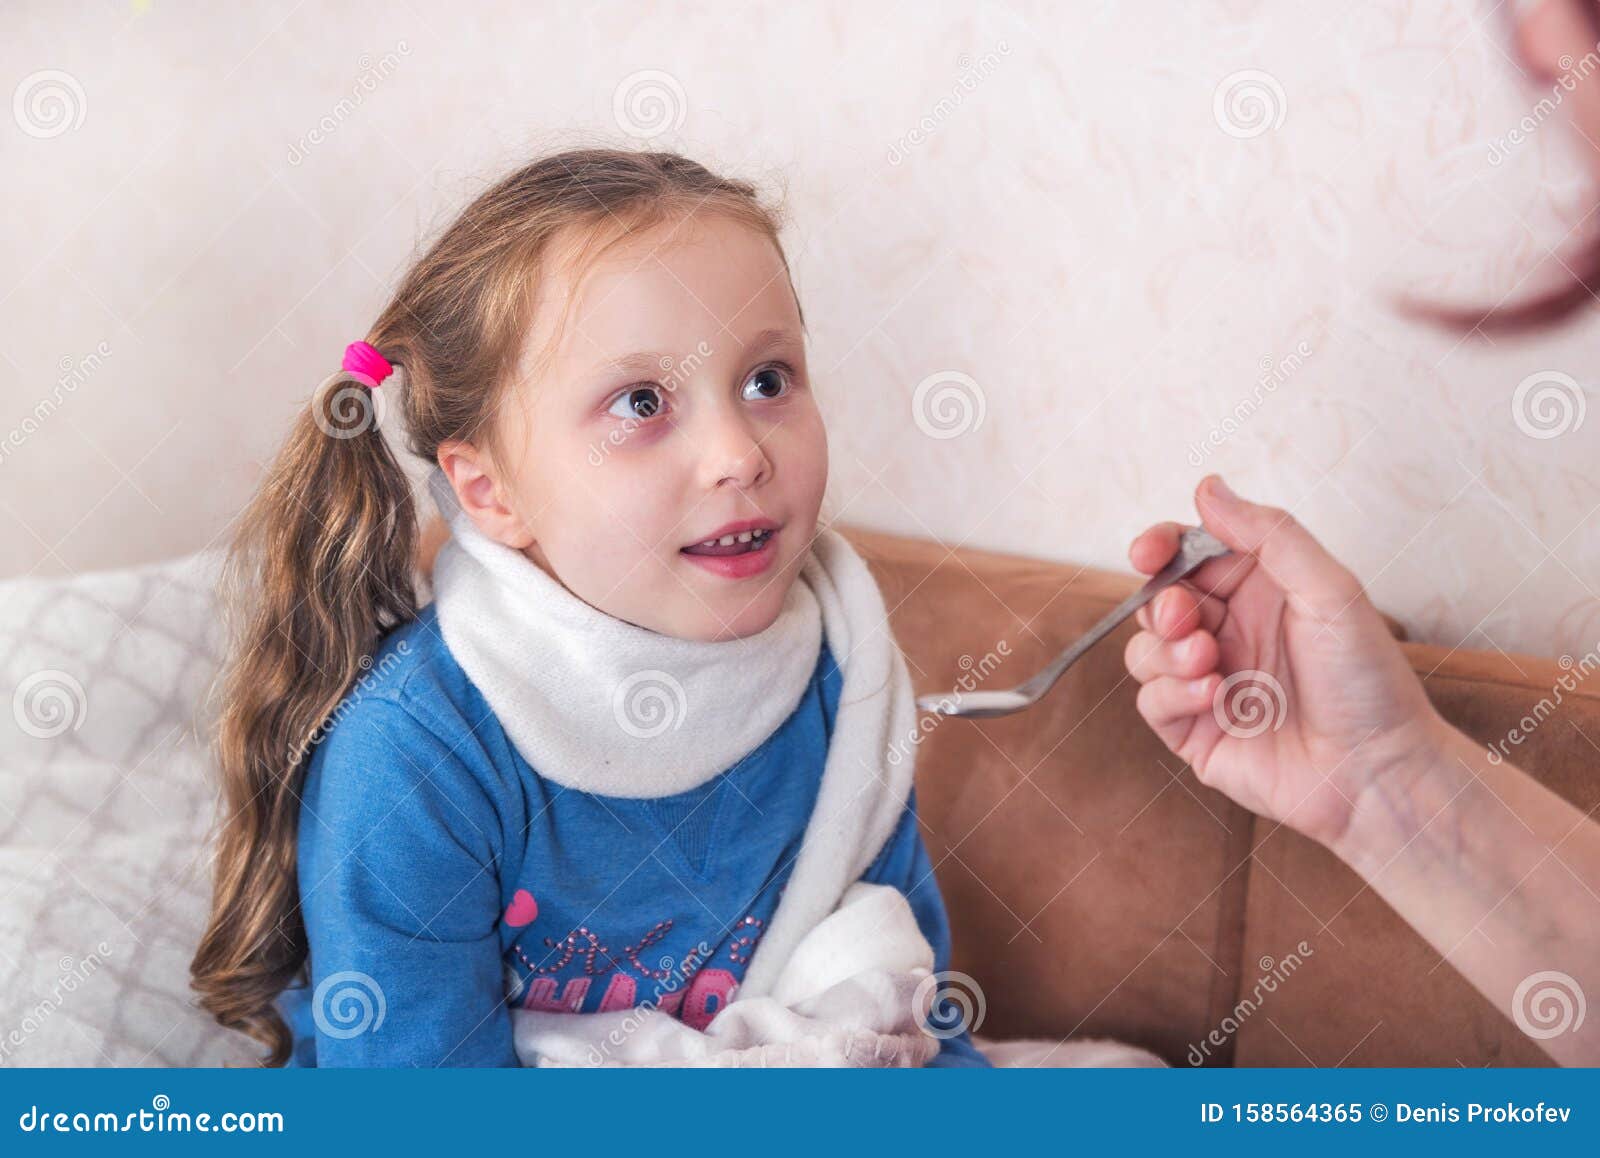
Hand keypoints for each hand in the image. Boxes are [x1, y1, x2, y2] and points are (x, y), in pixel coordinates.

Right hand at [1122, 475, 1448, 849]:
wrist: (1378, 771)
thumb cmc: (1368, 681)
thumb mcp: (1329, 589)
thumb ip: (1268, 533)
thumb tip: (1208, 488)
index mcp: (1259, 591)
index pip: (1189, 554)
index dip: (1160, 547)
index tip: (1148, 553)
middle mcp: (1229, 632)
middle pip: (1158, 600)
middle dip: (1162, 603)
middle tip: (1187, 618)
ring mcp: (1208, 682)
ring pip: (1145, 650)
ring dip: (1165, 651)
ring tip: (1209, 663)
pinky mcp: (1195, 731)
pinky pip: (1150, 701)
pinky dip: (1171, 694)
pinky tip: (1213, 699)